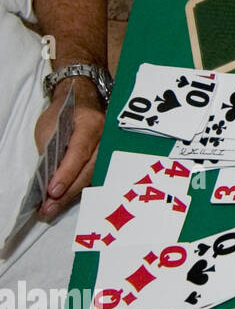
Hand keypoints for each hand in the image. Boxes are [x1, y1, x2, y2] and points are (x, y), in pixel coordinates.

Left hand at [33, 77, 104, 217]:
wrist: (82, 101)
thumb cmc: (64, 112)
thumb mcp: (50, 126)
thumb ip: (51, 149)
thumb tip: (48, 177)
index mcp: (91, 124)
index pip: (79, 153)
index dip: (66, 174)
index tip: (52, 192)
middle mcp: (107, 136)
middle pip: (88, 169)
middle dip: (68, 190)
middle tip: (49, 207)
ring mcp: (111, 147)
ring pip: (93, 175)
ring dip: (72, 193)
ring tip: (53, 207)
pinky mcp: (109, 157)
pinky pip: (95, 175)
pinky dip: (80, 188)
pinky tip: (66, 198)